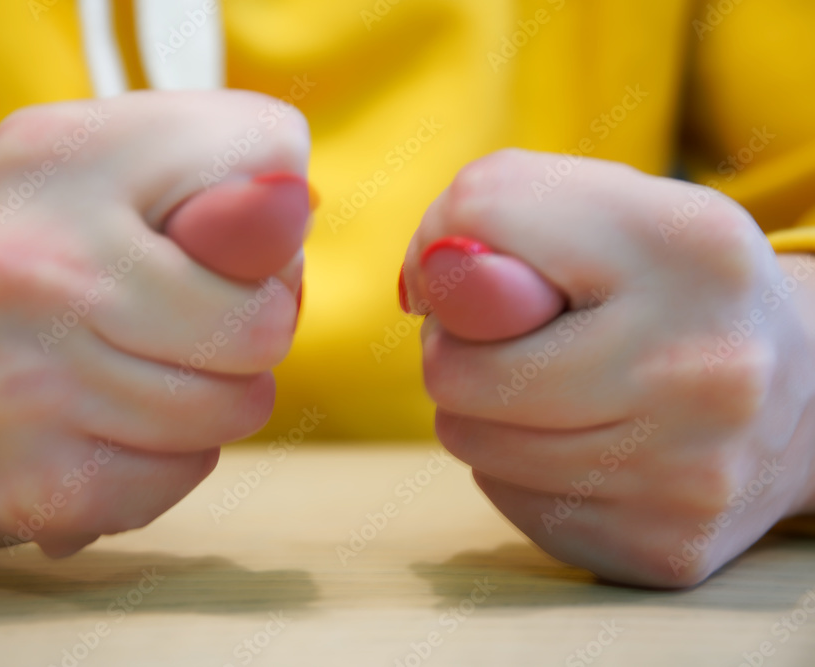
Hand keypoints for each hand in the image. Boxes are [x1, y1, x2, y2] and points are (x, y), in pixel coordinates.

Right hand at [0, 91, 309, 556]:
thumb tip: (298, 210)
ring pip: (234, 405)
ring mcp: (35, 382)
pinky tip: (104, 430)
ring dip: (209, 399)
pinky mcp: (44, 485)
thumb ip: (204, 178)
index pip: (266, 153)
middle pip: (267, 316)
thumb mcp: (84, 172)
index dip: (268, 213)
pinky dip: (165, 459)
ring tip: (132, 373)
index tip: (212, 239)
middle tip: (181, 322)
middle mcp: (42, 263)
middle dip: (249, 328)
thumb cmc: (7, 264)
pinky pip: (185, 473)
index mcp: (66, 156)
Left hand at [400, 149, 814, 586]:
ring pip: (471, 441)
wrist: (803, 396)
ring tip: (552, 386)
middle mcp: (705, 364)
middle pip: (456, 369)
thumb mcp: (608, 212)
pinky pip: (510, 500)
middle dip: (455, 349)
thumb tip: (426, 279)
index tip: (472, 263)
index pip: (485, 215)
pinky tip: (583, 443)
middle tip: (513, 339)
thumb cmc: (668, 289)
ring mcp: (689, 470)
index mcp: (690, 246)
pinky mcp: (663, 546)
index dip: (445, 247)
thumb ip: (502, 210)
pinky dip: (519, 469)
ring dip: (482, 411)